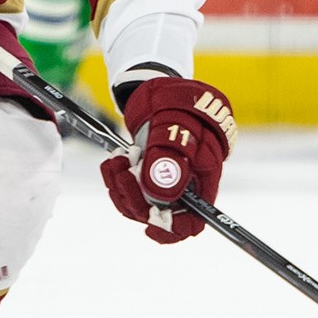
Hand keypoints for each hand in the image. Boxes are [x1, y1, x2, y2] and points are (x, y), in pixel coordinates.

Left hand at [100, 78, 236, 242]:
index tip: (149, 226)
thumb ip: (170, 161)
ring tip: (116, 160)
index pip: (193, 221)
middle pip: (159, 216)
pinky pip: (127, 191)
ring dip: (121, 187)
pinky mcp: (146, 175)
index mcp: (203, 179)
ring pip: (139, 204)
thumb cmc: (180, 104)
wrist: (164, 88)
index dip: (173, 230)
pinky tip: (114, 161)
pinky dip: (116, 179)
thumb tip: (160, 198)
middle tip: (122, 171)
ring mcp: (164, 181)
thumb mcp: (177, 128)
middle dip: (135, 199)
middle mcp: (185, 186)